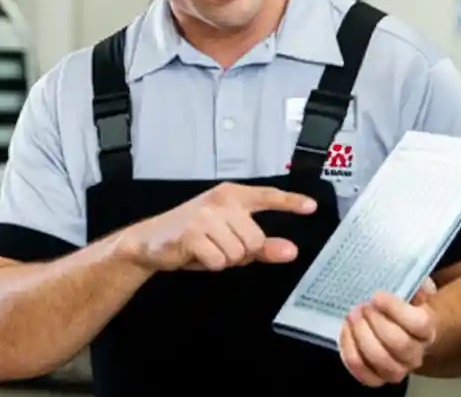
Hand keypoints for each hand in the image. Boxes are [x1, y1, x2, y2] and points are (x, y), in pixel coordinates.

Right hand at [124, 182, 316, 271]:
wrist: (149, 240)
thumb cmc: (194, 237)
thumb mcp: (230, 238)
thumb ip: (263, 245)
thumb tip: (291, 251)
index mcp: (233, 195)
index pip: (268, 196)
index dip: (291, 202)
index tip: (311, 207)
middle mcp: (222, 200)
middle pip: (255, 239)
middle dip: (241, 252)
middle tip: (220, 246)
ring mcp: (207, 215)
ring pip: (238, 253)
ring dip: (224, 259)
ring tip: (207, 249)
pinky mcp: (193, 233)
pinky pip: (219, 261)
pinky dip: (211, 265)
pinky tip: (197, 255)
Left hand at [339, 277, 437, 385]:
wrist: (403, 332)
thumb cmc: (404, 307)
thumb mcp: (412, 289)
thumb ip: (412, 282)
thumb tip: (404, 280)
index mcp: (427, 330)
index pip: (418, 324)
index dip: (396, 309)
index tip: (377, 295)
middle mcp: (416, 354)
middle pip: (399, 344)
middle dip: (375, 322)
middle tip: (362, 306)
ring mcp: (397, 369)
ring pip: (380, 360)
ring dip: (362, 336)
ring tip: (352, 316)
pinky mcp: (377, 378)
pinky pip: (362, 371)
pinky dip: (350, 351)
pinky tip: (347, 330)